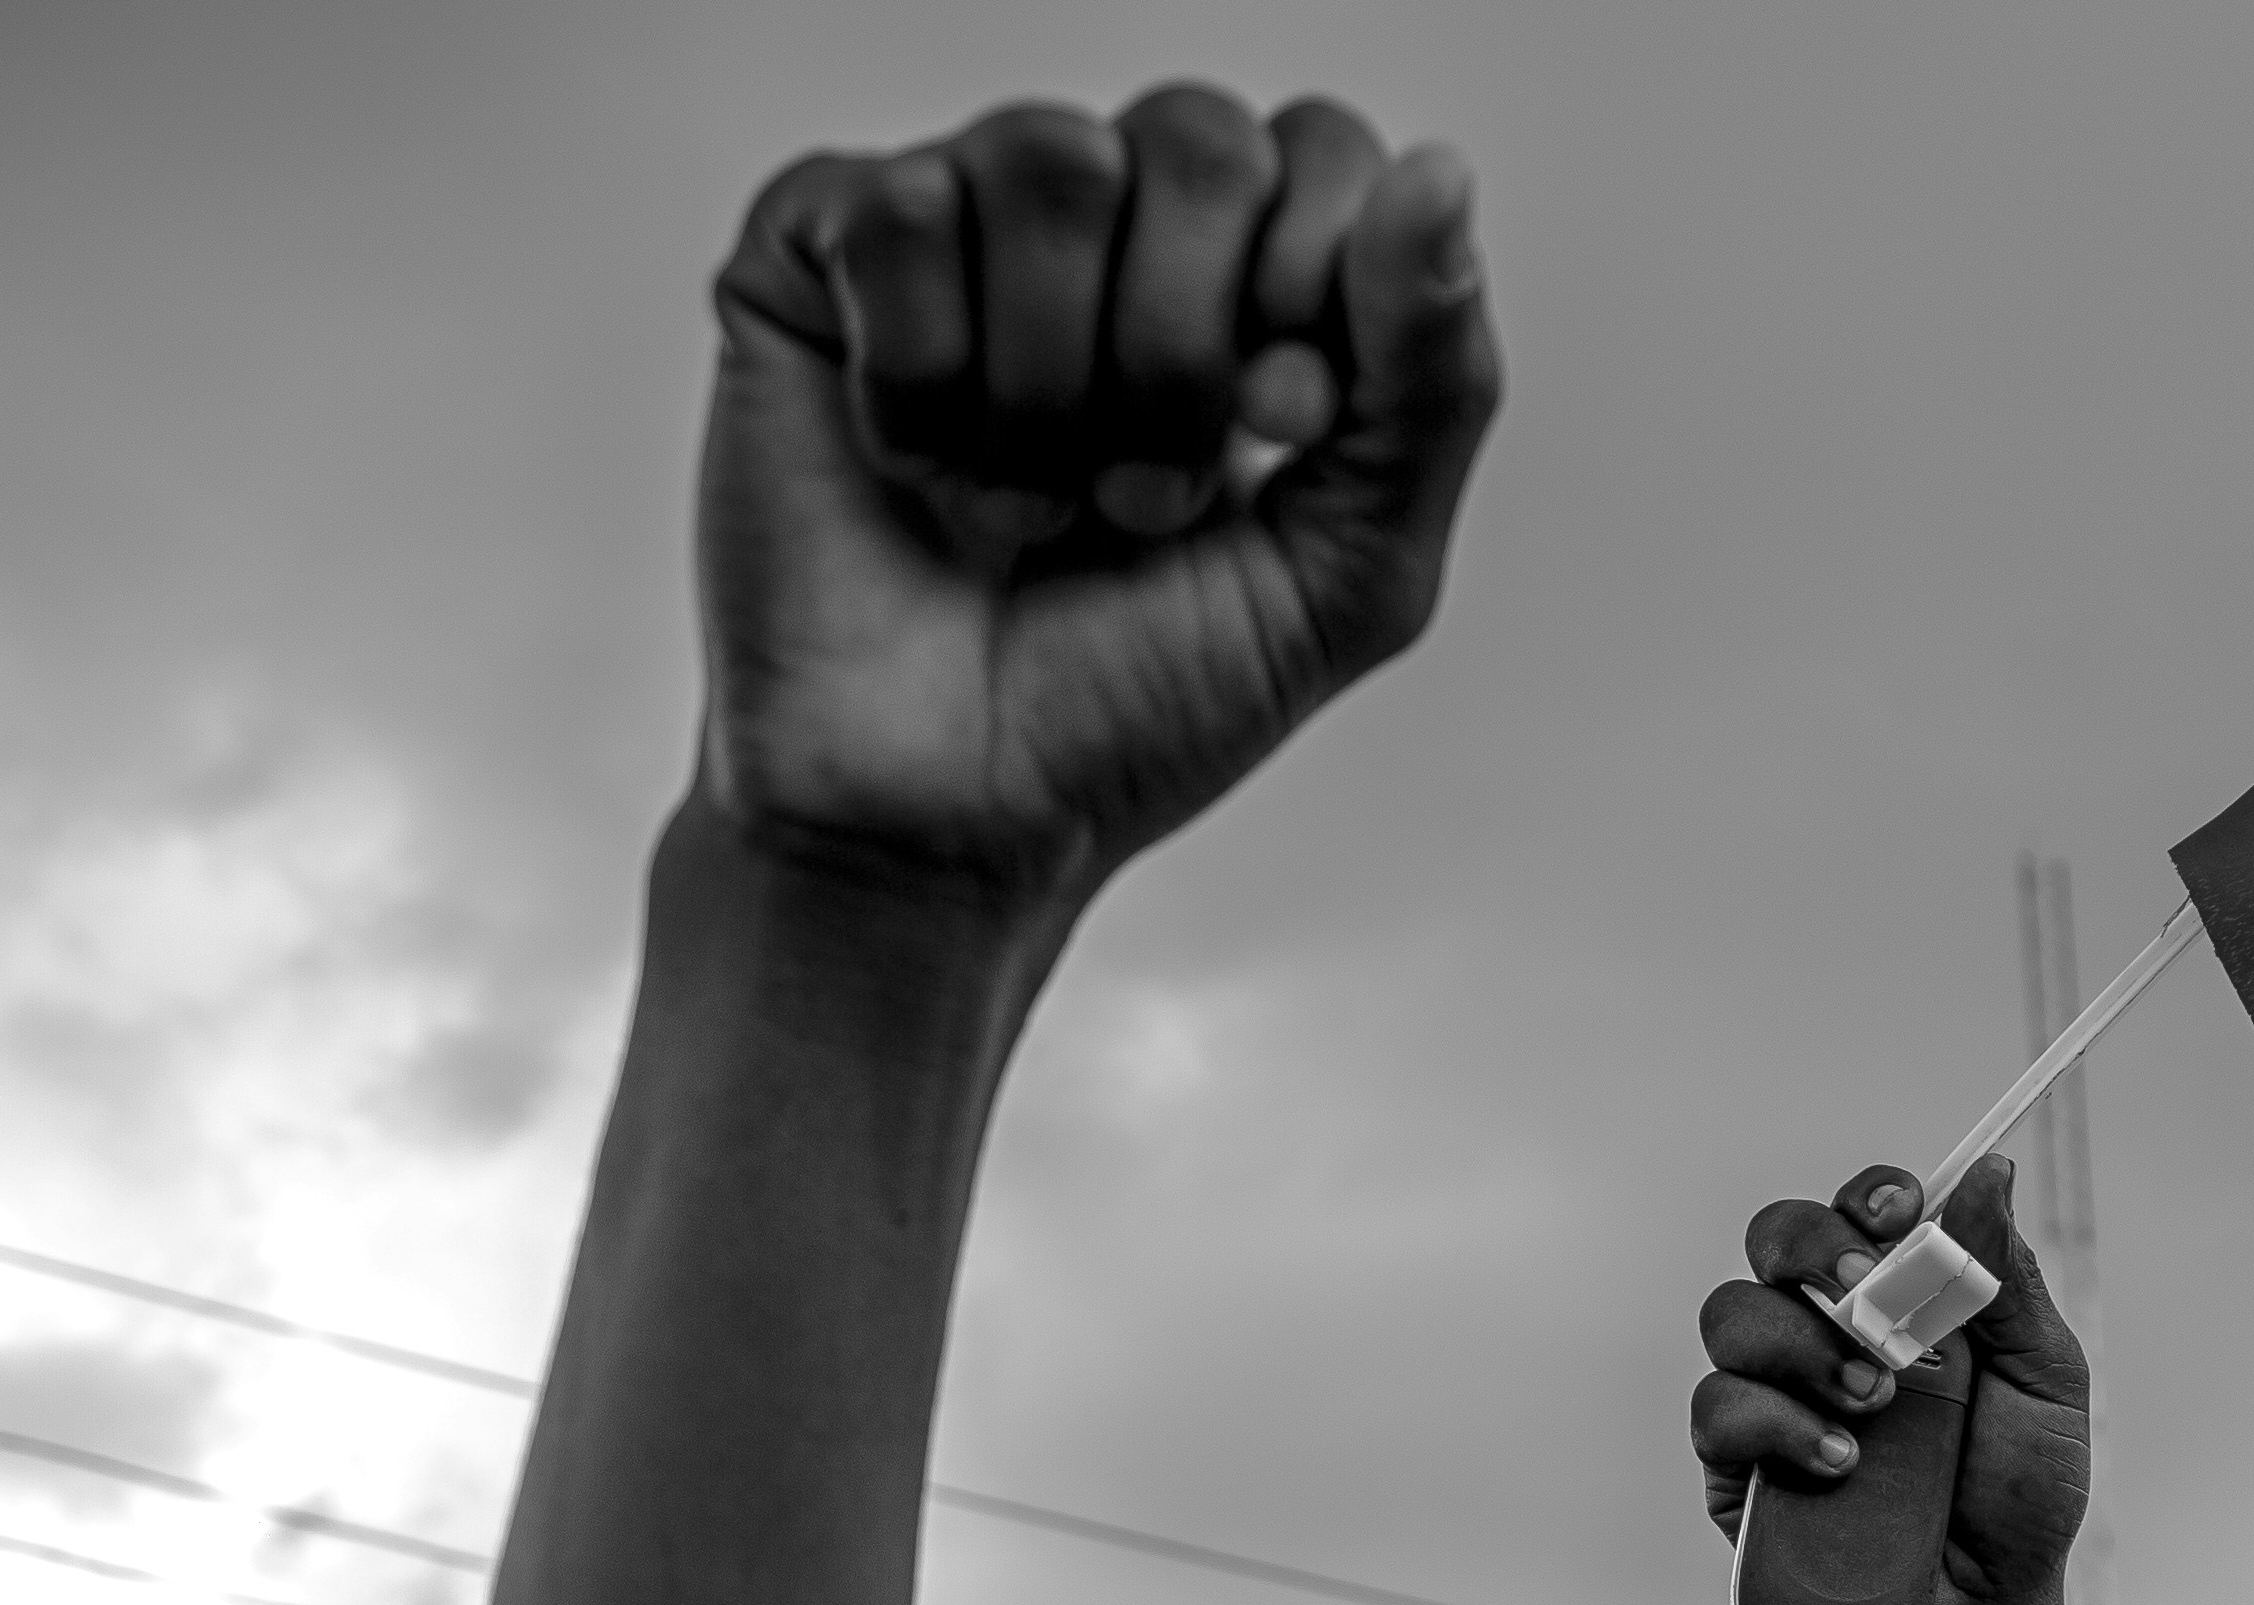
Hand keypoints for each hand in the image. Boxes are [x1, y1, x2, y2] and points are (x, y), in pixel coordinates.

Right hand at [697, 89, 1497, 899]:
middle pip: (1201, 138)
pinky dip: (926, 383)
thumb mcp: (1351, 572)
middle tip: (1141, 501)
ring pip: (1051, 160)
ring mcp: (959, 228)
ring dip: (1059, 386)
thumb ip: (1430, 383)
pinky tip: (914, 469)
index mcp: (1241, 290)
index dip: (1317, 281)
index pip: (1323, 155)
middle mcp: (1105, 235)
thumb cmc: (1137, 706)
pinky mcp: (812, 250)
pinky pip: (898, 212)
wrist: (949, 817)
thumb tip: (1441, 172)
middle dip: (1189, 352)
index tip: (1280, 428)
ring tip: (1029, 503)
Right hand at [1693, 1158, 2085, 1604]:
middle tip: (1868, 1292)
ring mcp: (1775, 1394)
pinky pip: (1718, 1411)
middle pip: (1776, 1237)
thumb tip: (1990, 1173)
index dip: (1870, 1196)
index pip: (1863, 1212)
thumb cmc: (2018, 1500)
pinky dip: (1775, 1424)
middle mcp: (1828, 1331)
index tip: (1901, 1214)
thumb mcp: (2045, 1387)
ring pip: (1732, 1315)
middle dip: (1815, 1248)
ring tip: (1874, 1404)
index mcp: (1902, 1298)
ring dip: (1801, 1345)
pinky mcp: (1737, 1466)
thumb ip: (2006, 1282)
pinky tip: (1839, 1463)